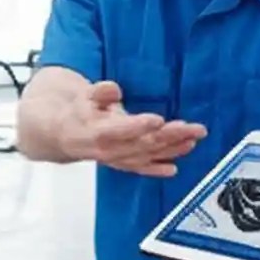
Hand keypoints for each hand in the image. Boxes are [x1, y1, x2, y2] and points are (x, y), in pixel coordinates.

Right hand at [58, 81, 206, 176]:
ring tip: (193, 140)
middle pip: (143, 144)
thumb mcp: (84, 95)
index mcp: (97, 131)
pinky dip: (157, 169)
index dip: (138, 126)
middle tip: (193, 128)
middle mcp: (109, 150)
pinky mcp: (123, 163)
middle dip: (171, 136)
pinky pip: (141, 168)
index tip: (158, 119)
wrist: (66, 134)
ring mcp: (117, 159)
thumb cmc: (80, 112)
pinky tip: (174, 168)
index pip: (120, 130)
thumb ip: (100, 92)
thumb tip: (113, 89)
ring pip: (148, 156)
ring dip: (172, 150)